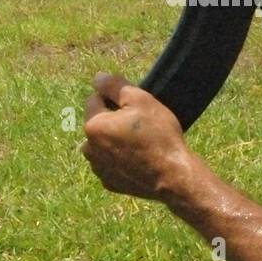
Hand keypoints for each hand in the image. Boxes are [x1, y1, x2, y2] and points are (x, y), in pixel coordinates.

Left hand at [81, 72, 195, 199]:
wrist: (173, 176)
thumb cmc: (158, 135)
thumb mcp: (140, 100)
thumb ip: (114, 86)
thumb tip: (97, 78)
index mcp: (93, 126)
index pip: (95, 99)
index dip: (115, 98)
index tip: (135, 108)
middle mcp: (88, 149)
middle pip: (98, 122)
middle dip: (113, 119)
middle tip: (140, 125)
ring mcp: (98, 168)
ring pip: (103, 143)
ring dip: (115, 139)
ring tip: (140, 143)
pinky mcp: (109, 183)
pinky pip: (110, 163)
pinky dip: (120, 158)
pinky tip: (139, 159)